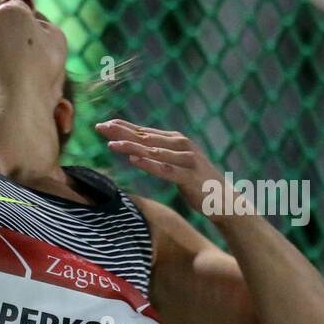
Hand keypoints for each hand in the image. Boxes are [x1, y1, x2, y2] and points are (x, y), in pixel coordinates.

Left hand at [96, 119, 231, 216]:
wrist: (223, 199)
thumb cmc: (196, 180)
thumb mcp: (177, 162)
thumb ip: (160, 152)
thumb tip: (136, 146)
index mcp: (176, 140)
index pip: (145, 131)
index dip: (123, 127)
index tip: (103, 124)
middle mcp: (181, 145)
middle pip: (145, 137)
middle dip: (121, 131)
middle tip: (100, 127)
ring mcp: (186, 160)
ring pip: (153, 151)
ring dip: (131, 146)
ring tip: (111, 144)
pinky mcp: (188, 176)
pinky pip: (164, 170)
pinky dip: (148, 164)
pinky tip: (133, 160)